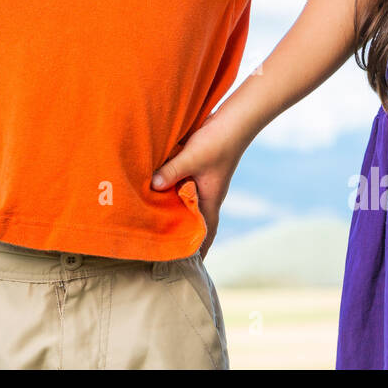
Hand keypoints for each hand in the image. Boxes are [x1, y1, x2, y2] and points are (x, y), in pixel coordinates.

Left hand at [150, 112, 247, 259]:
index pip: (205, 234)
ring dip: (176, 214)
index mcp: (211, 200)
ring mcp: (204, 183)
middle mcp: (208, 195)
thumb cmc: (218, 140)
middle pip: (195, 222)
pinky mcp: (199, 170)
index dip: (197, 252)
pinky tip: (157, 192)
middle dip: (183, 236)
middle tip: (162, 250)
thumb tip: (151, 186)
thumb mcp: (192, 157)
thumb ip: (172, 171)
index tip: (185, 268)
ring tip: (154, 225)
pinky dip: (173, 194)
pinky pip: (184, 188)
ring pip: (188, 205)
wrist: (235, 119)